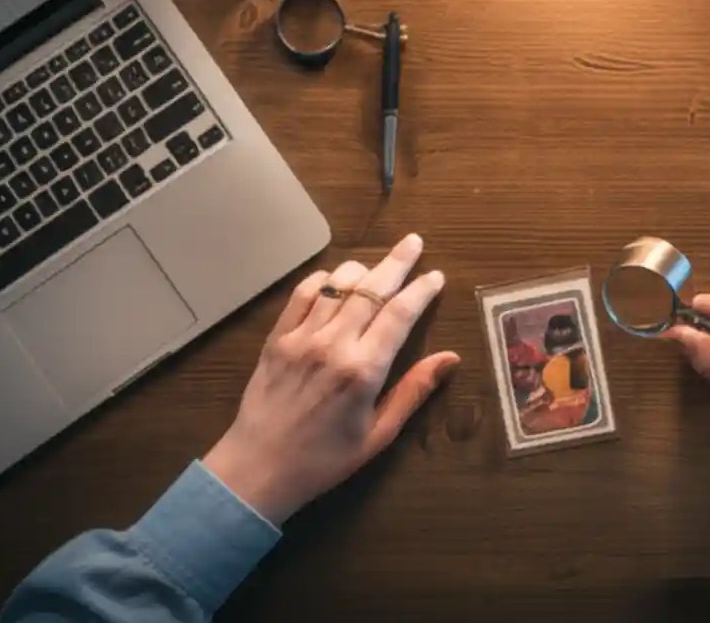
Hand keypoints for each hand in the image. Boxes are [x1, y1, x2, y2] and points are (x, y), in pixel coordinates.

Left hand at [203, 234, 458, 525]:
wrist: (259, 467)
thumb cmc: (325, 460)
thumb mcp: (379, 434)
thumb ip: (414, 391)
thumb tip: (450, 358)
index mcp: (364, 370)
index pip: (400, 314)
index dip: (421, 290)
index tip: (436, 276)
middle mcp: (334, 344)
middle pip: (372, 289)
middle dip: (397, 262)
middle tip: (414, 242)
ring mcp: (301, 337)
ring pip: (337, 285)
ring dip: (362, 269)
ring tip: (378, 265)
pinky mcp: (277, 338)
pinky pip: (301, 295)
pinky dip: (322, 280)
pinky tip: (335, 280)